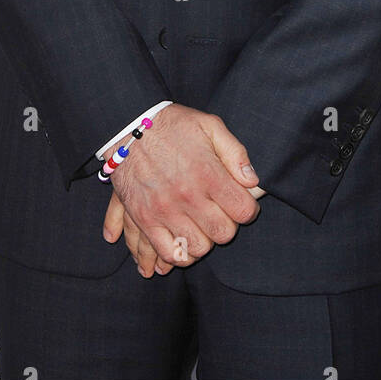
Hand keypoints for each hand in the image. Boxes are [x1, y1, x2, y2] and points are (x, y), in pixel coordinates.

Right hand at [101, 105, 260, 271]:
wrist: (128, 126)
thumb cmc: (174, 126)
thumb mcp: (210, 125)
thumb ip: (236, 153)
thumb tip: (252, 182)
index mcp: (207, 173)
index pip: (243, 211)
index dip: (248, 209)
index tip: (241, 203)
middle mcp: (187, 195)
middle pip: (223, 234)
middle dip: (227, 225)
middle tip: (219, 212)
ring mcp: (165, 210)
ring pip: (198, 248)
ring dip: (204, 239)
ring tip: (201, 225)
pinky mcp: (145, 219)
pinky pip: (167, 252)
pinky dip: (179, 254)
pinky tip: (183, 240)